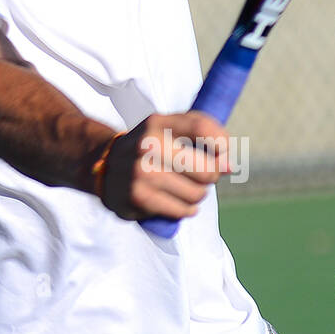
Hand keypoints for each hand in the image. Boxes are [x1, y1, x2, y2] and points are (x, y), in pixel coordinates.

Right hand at [98, 111, 230, 220]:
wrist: (105, 166)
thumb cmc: (152, 146)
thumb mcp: (172, 128)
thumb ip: (205, 136)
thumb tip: (229, 167)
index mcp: (159, 123)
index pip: (203, 128)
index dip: (222, 145)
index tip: (221, 153)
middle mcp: (148, 145)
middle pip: (207, 170)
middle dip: (210, 176)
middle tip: (198, 175)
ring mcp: (141, 173)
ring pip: (197, 194)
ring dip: (197, 195)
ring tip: (182, 187)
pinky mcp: (137, 197)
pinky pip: (182, 211)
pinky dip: (185, 209)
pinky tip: (174, 201)